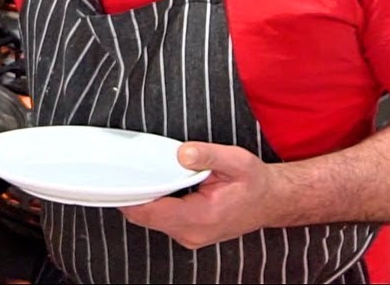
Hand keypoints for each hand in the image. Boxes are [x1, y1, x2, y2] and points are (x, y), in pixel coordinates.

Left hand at [118, 142, 282, 249]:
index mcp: (201, 217)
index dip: (130, 196)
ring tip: (144, 175)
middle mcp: (192, 233)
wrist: (271, 201)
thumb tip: (182, 154)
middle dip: (133, 194)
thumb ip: (208, 155)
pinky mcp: (188, 232)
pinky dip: (154, 204)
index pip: (151, 212)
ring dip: (144, 199)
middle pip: (145, 217)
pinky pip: (160, 220)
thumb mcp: (237, 161)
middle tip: (125, 170)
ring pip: (150, 220)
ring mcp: (189, 236)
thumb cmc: (255, 183)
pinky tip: (157, 186)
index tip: (117, 179)